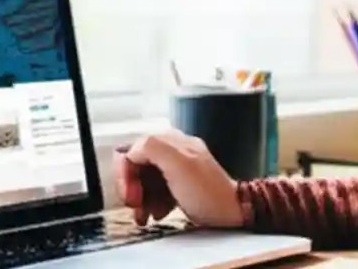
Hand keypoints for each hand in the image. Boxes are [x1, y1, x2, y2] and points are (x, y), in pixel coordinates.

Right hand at [114, 130, 242, 227]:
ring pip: (143, 181)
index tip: (131, 197)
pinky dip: (152, 203)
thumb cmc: (207, 192)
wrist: (232, 211)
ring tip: (146, 216)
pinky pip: (155, 191)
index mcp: (168, 141)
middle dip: (132, 189)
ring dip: (141, 200)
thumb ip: (152, 147)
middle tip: (136, 207)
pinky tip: (158, 214)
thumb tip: (131, 150)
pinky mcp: (179, 183)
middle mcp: (170, 150)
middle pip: (135, 167)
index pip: (130, 152)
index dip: (125, 175)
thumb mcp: (178, 164)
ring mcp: (175, 167)